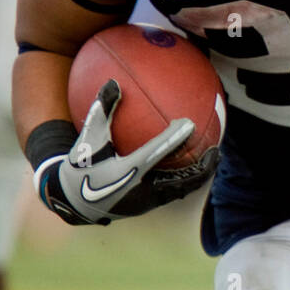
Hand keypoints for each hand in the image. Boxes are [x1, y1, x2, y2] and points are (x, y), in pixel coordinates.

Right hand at [36, 80, 217, 224]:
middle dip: (200, 167)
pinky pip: (174, 192)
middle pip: (178, 180)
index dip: (172, 139)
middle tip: (216, 150)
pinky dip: (188, 180)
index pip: (152, 152)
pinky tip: (196, 166)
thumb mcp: (88, 137)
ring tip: (214, 159)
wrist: (73, 201)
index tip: (189, 124)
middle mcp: (138, 189)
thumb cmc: (82, 164)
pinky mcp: (148, 207)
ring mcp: (145, 201)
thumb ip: (102, 110)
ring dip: (199, 175)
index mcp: (124, 170)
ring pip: (180, 189)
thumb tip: (114, 82)